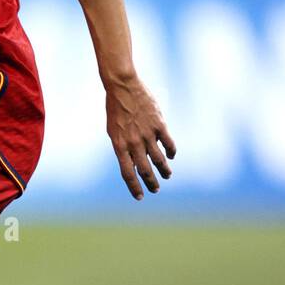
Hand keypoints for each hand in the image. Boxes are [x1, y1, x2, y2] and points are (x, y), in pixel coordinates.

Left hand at [105, 76, 175, 200]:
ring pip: (159, 160)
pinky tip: (171, 156)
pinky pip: (168, 144)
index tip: (140, 197)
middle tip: (156, 189)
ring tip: (167, 175)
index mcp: (119, 145)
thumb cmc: (116, 109)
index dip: (134, 187)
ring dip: (164, 170)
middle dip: (151, 183)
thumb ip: (123, 146)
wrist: (122, 87)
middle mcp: (134, 143)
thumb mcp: (113, 130)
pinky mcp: (159, 125)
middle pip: (145, 170)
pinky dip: (171, 152)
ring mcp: (147, 134)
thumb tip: (133, 160)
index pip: (128, 173)